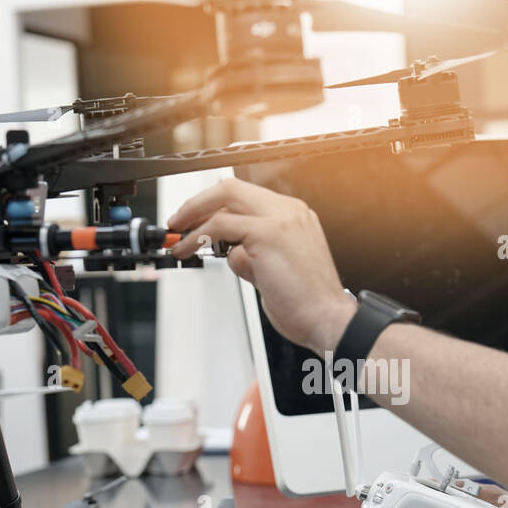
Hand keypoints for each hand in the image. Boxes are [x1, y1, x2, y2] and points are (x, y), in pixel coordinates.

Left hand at [167, 178, 356, 354]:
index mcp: (294, 217)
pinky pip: (221, 225)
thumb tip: (232, 254)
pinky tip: (188, 250)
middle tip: (179, 222)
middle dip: (197, 203)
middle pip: (232, 188)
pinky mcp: (269, 233)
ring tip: (179, 238)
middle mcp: (289, 211)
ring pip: (224, 197)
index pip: (245, 198)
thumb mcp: (274, 274)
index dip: (214, 207)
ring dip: (193, 216)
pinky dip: (199, 236)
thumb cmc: (309, 304)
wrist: (328, 320)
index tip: (195, 221)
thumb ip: (253, 257)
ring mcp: (281, 219)